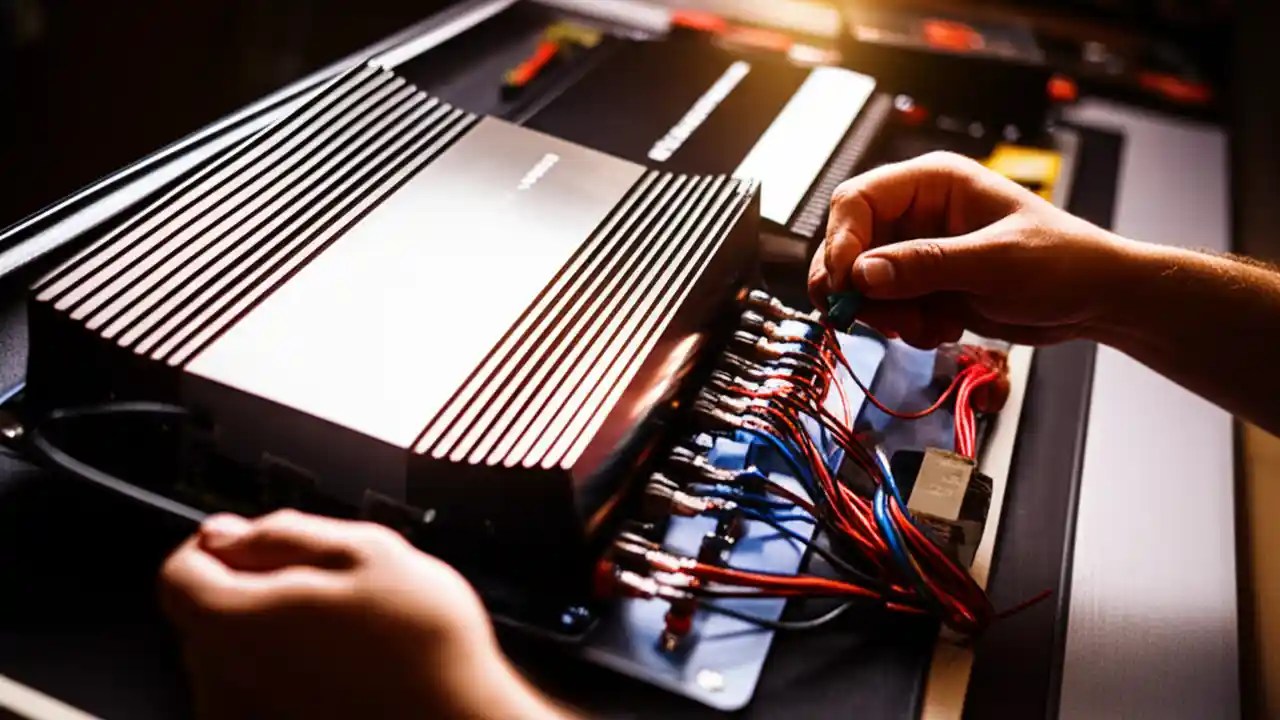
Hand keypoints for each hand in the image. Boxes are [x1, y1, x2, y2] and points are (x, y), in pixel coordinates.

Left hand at [161, 510, 568, 719]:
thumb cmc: (424, 647)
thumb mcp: (367, 551)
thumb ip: (283, 532)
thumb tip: (229, 531)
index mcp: (236, 623)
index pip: (177, 572)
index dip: (218, 544)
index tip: (259, 542)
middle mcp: (223, 683)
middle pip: (207, 618)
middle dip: (254, 590)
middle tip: (328, 586)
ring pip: (235, 660)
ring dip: (273, 638)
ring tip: (346, 635)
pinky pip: (258, 698)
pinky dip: (287, 680)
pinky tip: (343, 675)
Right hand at [808, 151, 1132, 347]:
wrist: (1096, 300)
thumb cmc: (1063, 262)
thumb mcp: (995, 262)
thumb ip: (926, 265)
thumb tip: (863, 273)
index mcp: (932, 183)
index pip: (856, 201)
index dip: (840, 242)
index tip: (845, 286)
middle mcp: (916, 214)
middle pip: (848, 245)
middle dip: (859, 289)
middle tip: (878, 321)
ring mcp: (918, 251)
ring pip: (863, 284)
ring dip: (885, 315)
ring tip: (927, 327)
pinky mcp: (924, 286)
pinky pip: (887, 308)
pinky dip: (905, 327)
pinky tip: (942, 329)